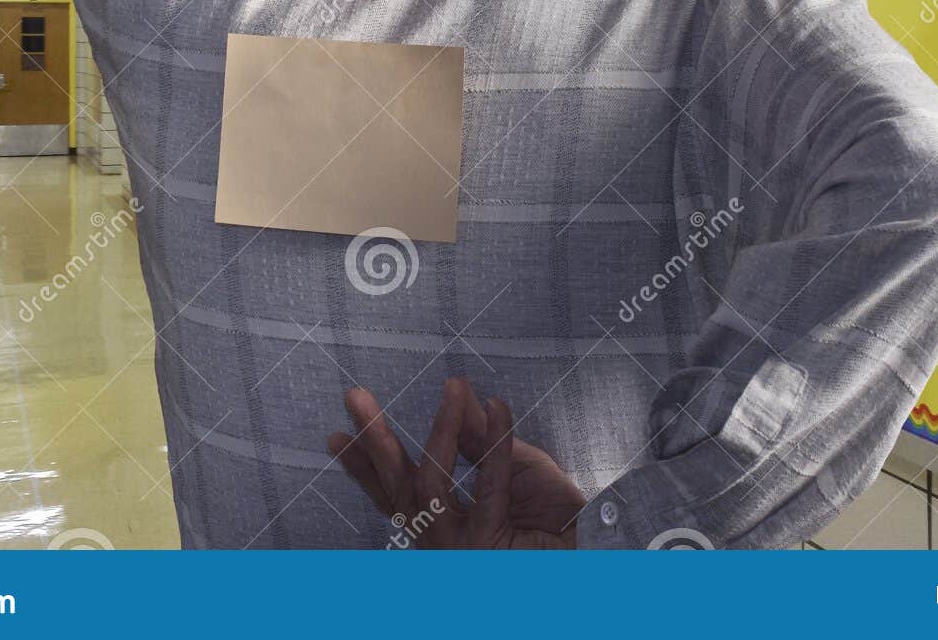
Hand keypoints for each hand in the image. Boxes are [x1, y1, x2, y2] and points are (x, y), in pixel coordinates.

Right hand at [328, 378, 586, 548]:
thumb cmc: (555, 516)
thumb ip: (482, 438)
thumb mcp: (514, 466)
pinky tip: (498, 405)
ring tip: (453, 387)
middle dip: (375, 442)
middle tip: (355, 397)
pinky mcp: (492, 546)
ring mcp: (464, 549)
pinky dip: (496, 443)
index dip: (365, 467)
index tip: (336, 436)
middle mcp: (446, 543)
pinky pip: (488, 487)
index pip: (397, 495)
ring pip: (432, 490)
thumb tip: (461, 398)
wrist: (600, 548)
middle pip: (400, 492)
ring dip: (442, 431)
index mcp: (446, 526)